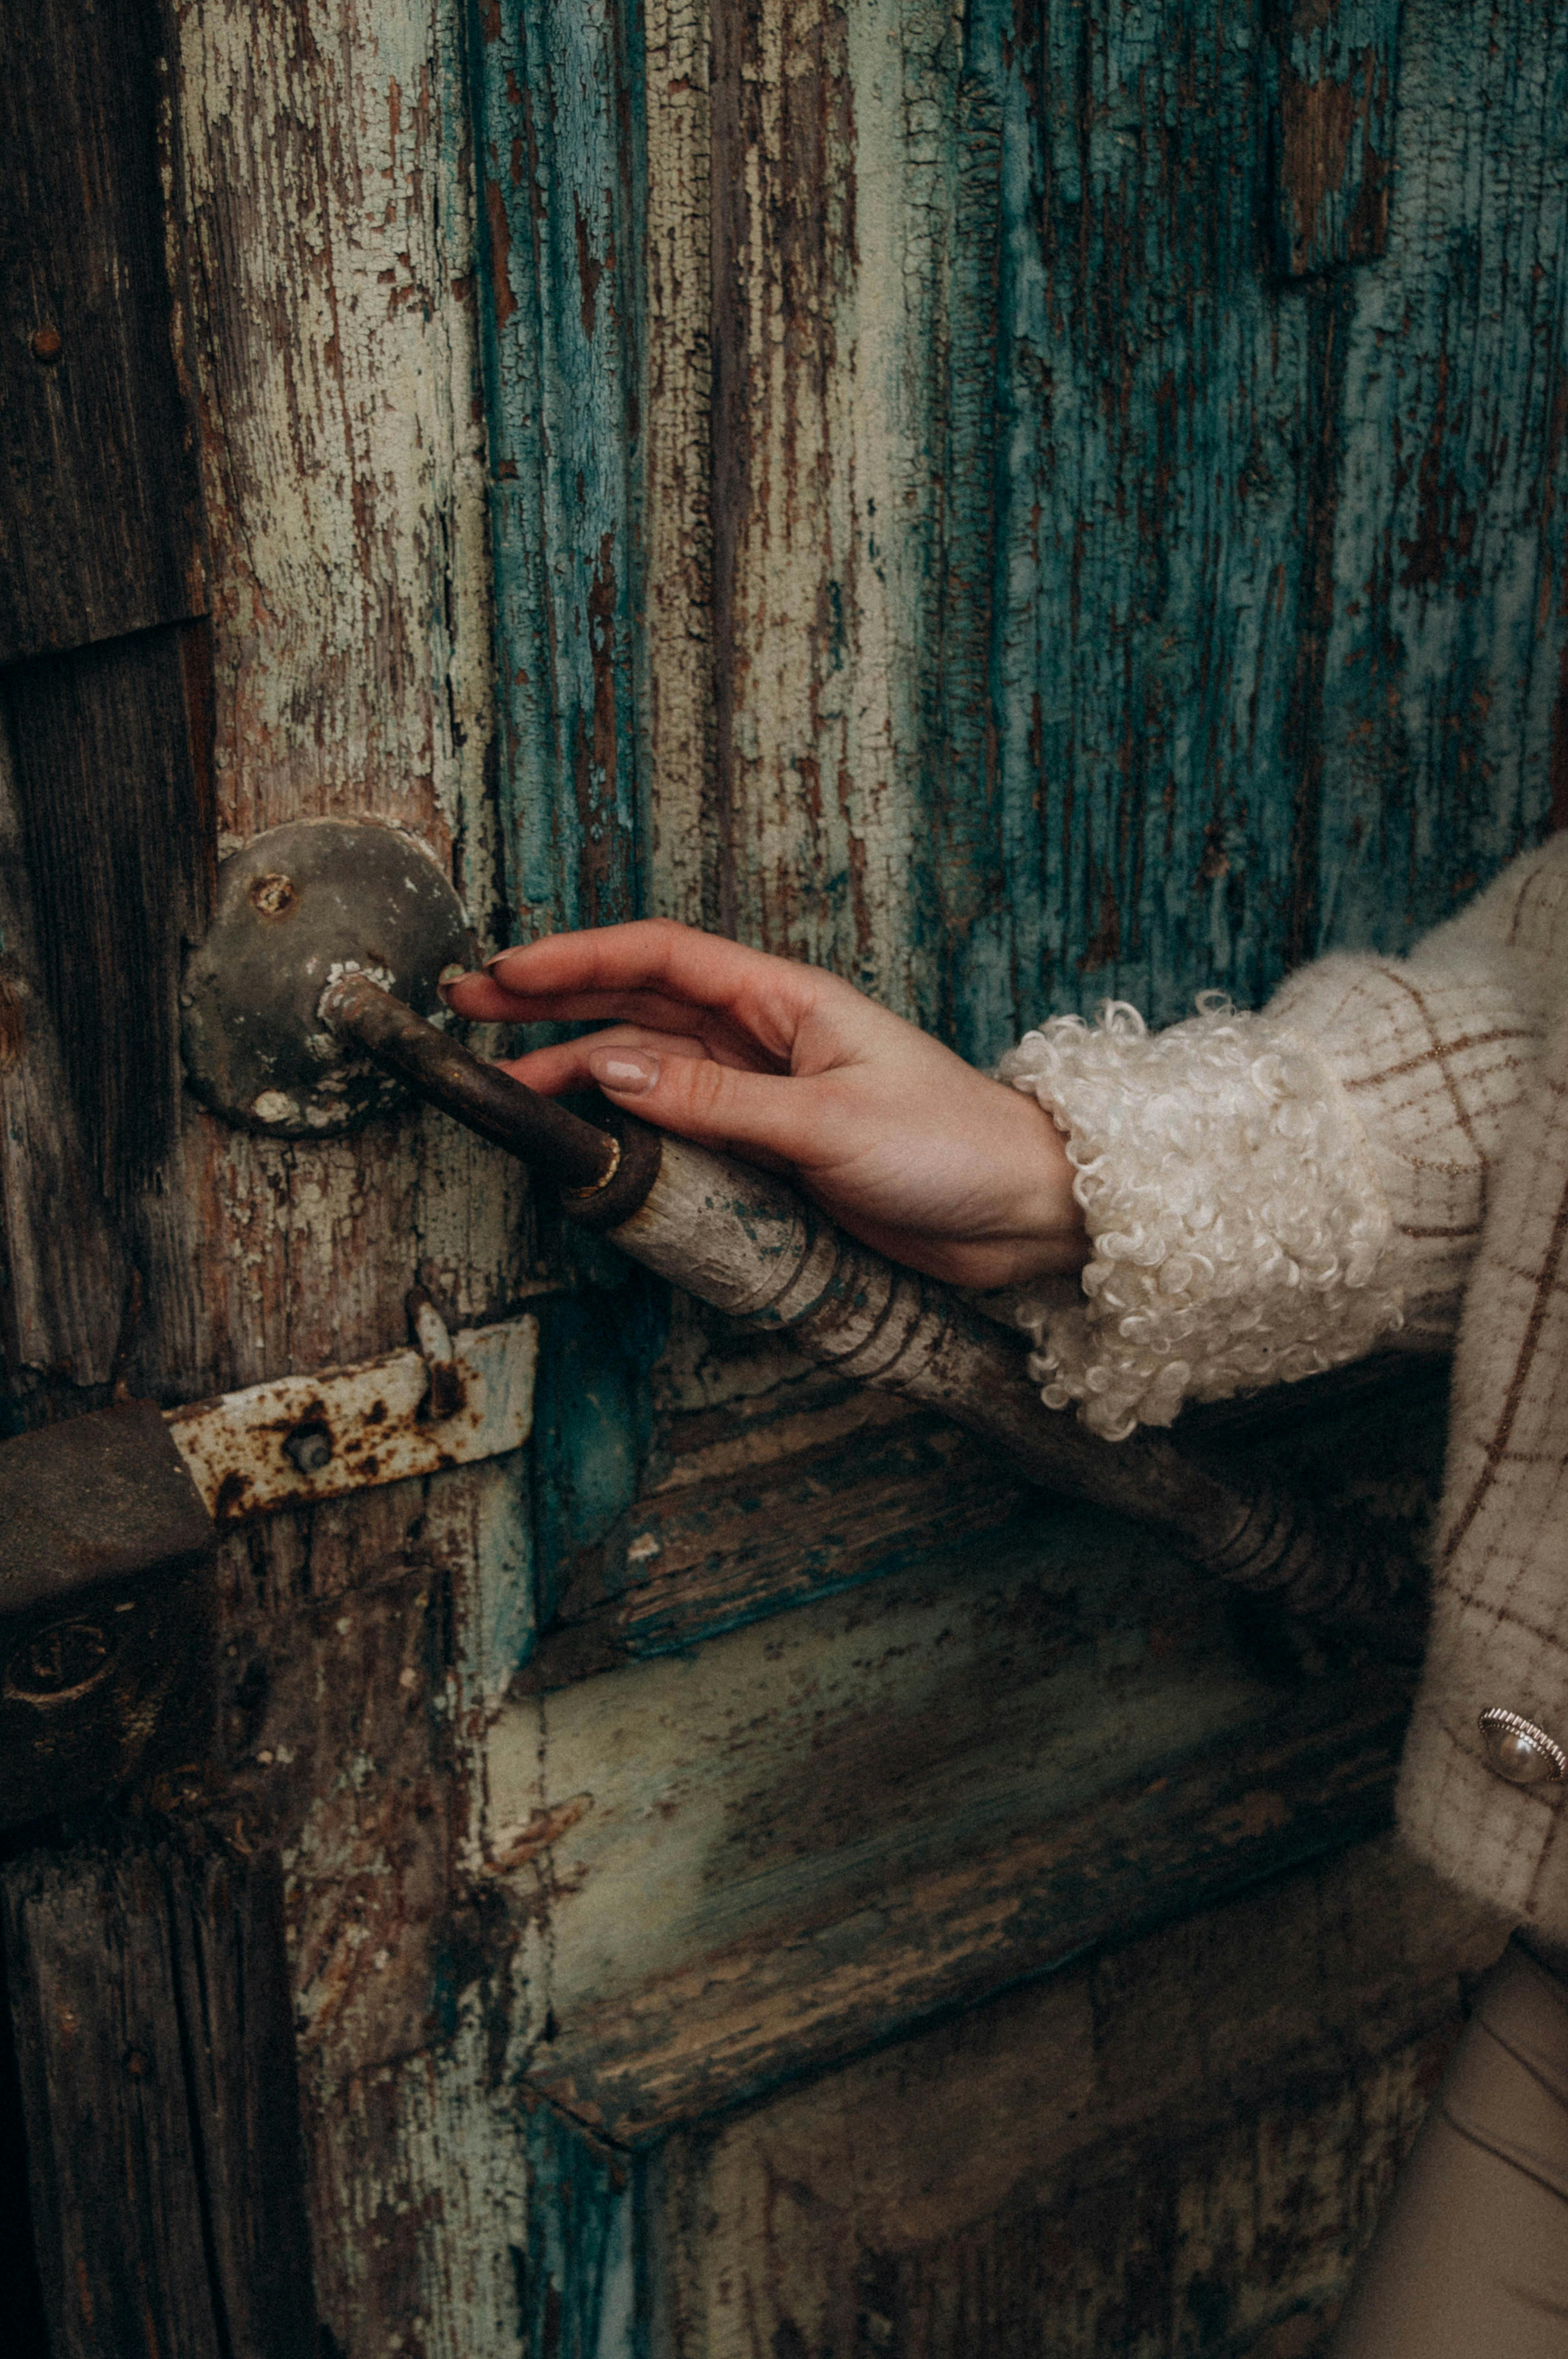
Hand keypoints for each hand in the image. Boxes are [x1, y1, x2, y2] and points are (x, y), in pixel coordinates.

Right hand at [442, 920, 1085, 1289]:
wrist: (1022, 1212)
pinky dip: (628, 1130)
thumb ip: (718, 1101)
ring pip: (650, 1071)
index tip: (506, 970)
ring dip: (578, 1072)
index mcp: (786, 1003)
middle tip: (472, 1009)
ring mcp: (766, 1097)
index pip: (662, 959)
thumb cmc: (952, 1147)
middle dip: (554, 1004)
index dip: (579, 959)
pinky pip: (681, 1129)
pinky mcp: (772, 1154)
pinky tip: (586, 1139)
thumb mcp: (829, 1119)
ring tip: (509, 1091)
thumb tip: (613, 1071)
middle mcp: (768, 1040)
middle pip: (640, 1006)